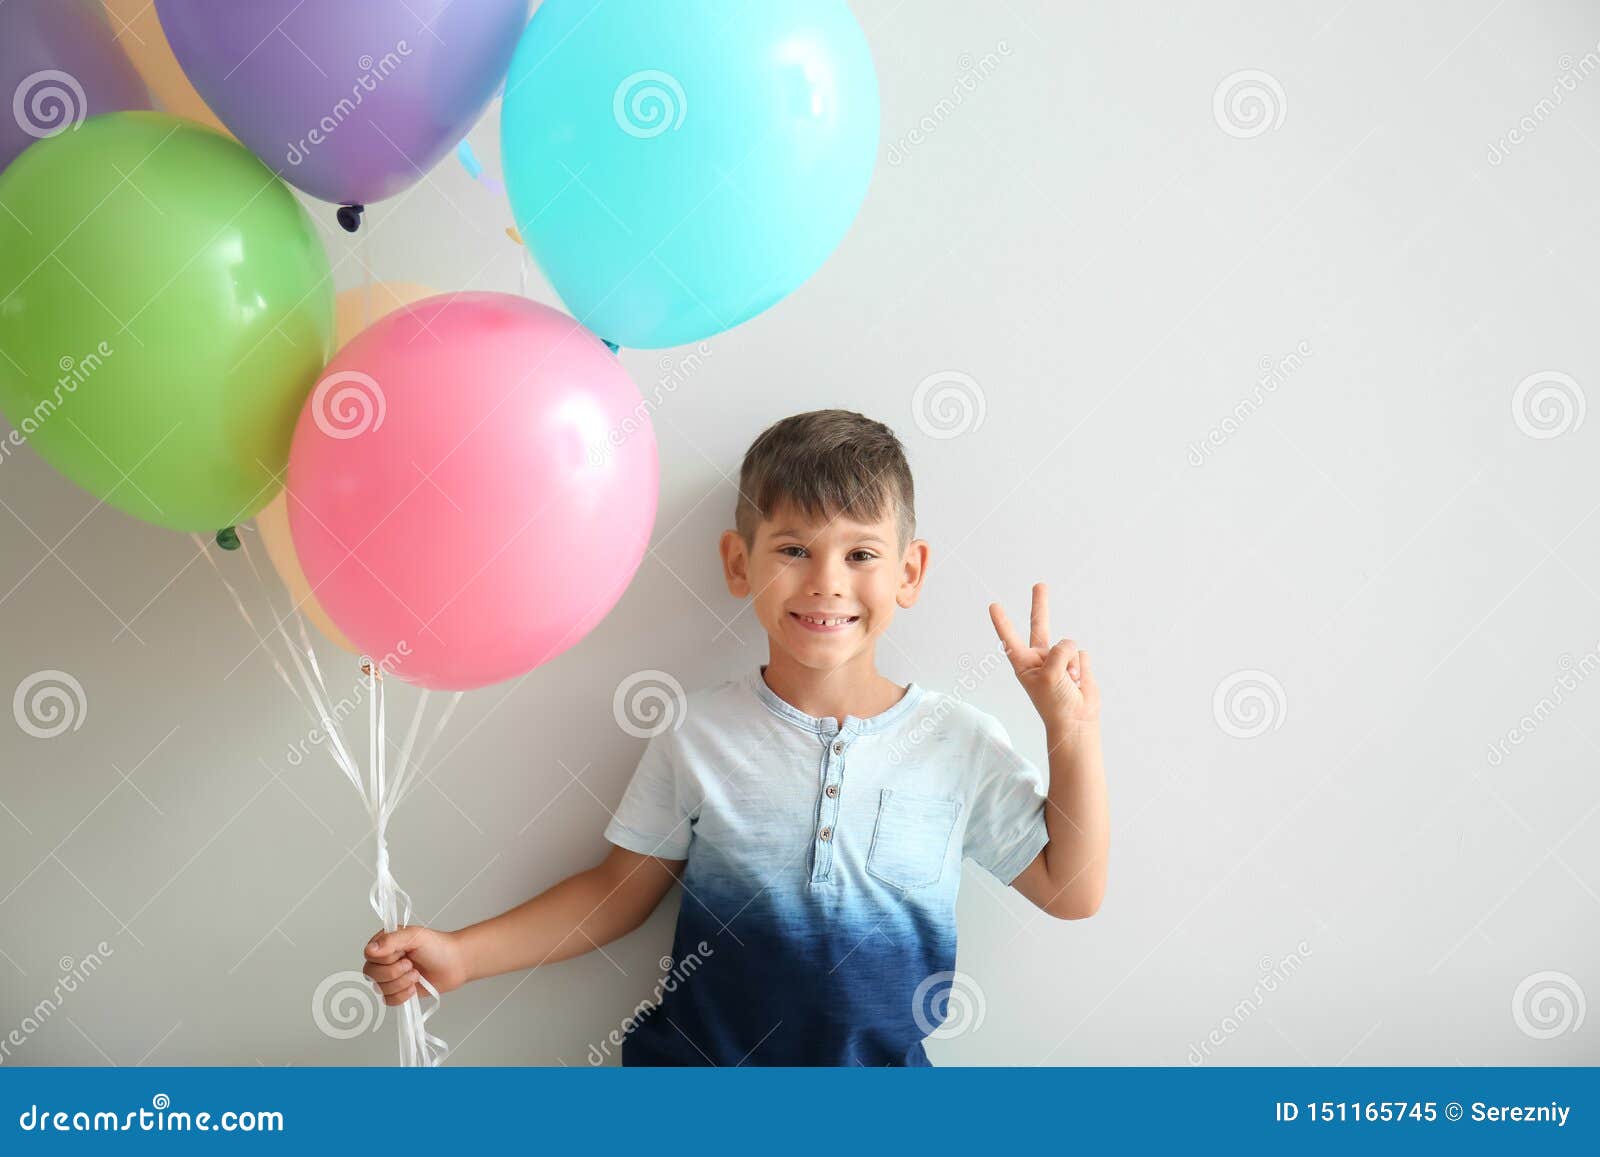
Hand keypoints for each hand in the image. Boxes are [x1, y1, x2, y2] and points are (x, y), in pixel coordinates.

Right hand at [362, 924, 469, 1006]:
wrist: (456, 964)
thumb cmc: (438, 947)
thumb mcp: (415, 936)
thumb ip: (391, 941)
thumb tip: (370, 950)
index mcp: (385, 943)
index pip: (369, 956)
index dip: (386, 959)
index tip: (403, 954)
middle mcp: (384, 960)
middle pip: (371, 974)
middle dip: (394, 973)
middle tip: (411, 965)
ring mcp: (390, 977)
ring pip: (379, 989)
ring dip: (401, 984)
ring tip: (416, 975)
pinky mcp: (397, 991)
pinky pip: (388, 1001)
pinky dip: (402, 996)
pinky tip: (414, 988)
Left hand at [989, 582, 1099, 730]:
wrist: (1077, 721)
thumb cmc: (1055, 703)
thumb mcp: (1049, 675)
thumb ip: (1057, 652)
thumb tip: (1069, 645)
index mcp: (1024, 664)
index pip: (1010, 638)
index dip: (1002, 622)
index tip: (993, 605)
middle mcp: (1041, 659)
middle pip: (1039, 626)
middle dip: (1040, 605)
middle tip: (1039, 585)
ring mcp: (1059, 660)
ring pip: (1068, 645)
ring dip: (1071, 663)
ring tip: (1069, 682)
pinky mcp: (1077, 664)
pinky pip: (1082, 655)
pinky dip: (1083, 668)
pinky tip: (1079, 682)